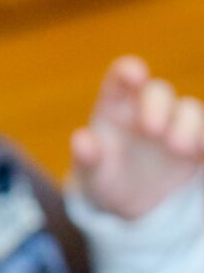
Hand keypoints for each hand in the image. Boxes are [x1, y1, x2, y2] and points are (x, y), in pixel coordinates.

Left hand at [71, 56, 203, 218]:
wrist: (126, 201)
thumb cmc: (103, 175)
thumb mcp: (90, 172)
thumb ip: (86, 156)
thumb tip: (81, 140)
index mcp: (115, 105)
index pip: (122, 77)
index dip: (129, 71)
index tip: (134, 74)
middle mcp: (147, 108)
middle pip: (158, 92)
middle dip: (157, 105)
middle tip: (151, 128)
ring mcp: (175, 124)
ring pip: (189, 110)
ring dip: (189, 124)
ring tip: (179, 148)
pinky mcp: (196, 146)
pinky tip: (203, 151)